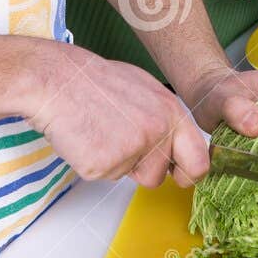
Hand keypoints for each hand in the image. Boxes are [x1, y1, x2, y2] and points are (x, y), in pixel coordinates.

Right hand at [19, 41, 209, 187]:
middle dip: (146, 172)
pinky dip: (93, 163)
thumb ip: (163, 119)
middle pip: (160, 176)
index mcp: (172, 112)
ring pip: (130, 177)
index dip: (187, 173)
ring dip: (117, 165)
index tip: (178, 174)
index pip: (199, 161)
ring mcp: (133, 149)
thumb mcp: (144, 90)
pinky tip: (86, 138)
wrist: (58, 79)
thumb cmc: (95, 82)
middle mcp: (158, 132)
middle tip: (125, 149)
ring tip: (101, 134)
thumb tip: (173, 143)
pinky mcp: (106, 164)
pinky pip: (103, 176)